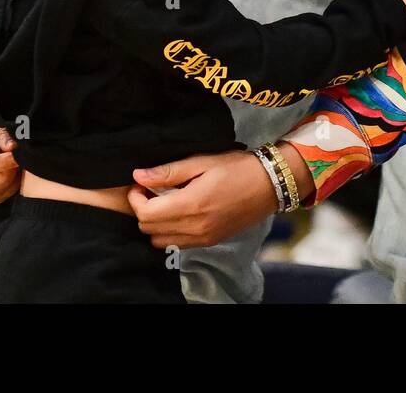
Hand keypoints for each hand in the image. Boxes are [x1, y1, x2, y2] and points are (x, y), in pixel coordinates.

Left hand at [128, 151, 278, 248]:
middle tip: (151, 191)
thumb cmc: (237, 168)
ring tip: (165, 202)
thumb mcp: (202, 162)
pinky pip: (177, 244)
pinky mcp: (210, 241)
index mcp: (191, 205)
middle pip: (148, 229)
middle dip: (143, 210)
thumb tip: (138, 176)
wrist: (269, 185)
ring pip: (160, 241)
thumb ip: (169, 172)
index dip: (136, 199)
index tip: (141, 184)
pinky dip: (170, 231)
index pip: (145, 214)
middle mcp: (195, 227)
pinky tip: (180, 212)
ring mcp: (203, 238)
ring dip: (155, 223)